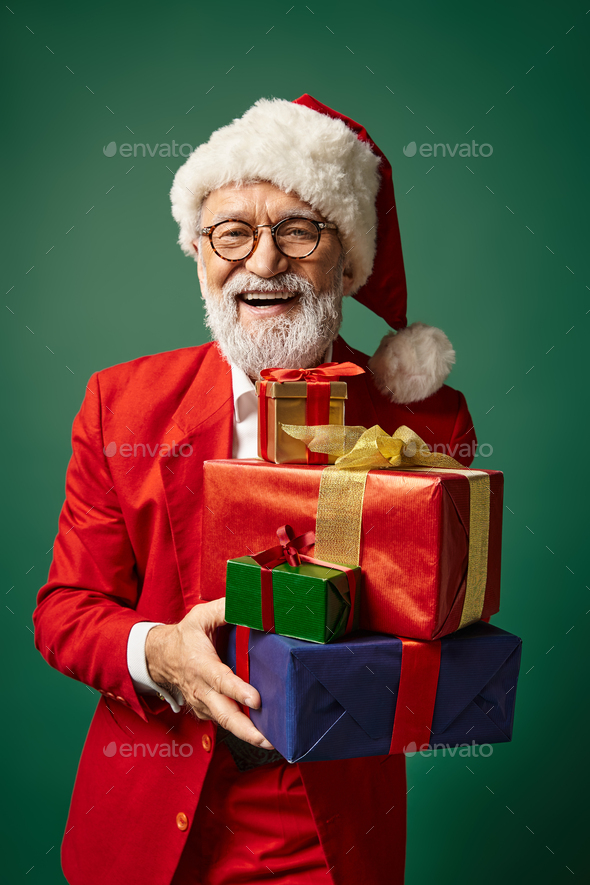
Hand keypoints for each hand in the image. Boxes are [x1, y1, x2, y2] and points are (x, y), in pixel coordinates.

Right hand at [145, 598, 272, 748]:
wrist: (160, 657)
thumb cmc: (185, 636)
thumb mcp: (201, 616)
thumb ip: (225, 610)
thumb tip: (250, 603)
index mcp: (200, 664)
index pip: (221, 680)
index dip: (238, 691)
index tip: (256, 700)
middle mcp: (201, 689)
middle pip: (224, 714)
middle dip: (246, 729)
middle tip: (267, 739)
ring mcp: (203, 704)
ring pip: (225, 722)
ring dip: (247, 734)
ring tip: (273, 742)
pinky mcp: (206, 711)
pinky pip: (224, 722)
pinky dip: (241, 730)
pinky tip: (261, 733)